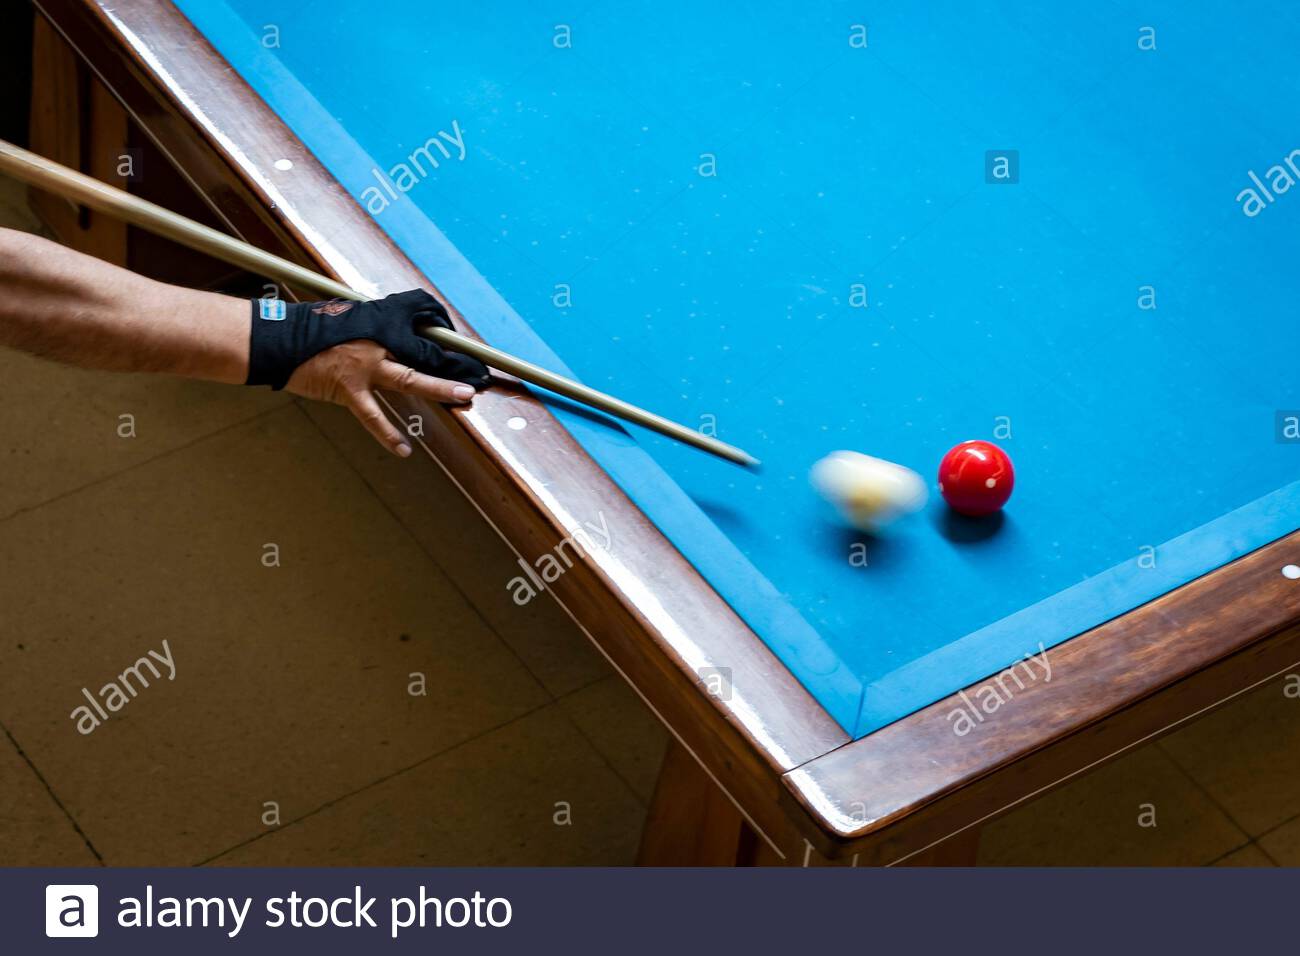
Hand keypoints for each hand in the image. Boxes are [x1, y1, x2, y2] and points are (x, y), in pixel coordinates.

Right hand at [285, 338, 480, 456]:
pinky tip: (404, 450)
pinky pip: (372, 416)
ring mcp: (364, 367)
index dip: (443, 339)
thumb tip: (402, 343)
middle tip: (478, 374)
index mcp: (378, 322)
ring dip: (438, 387)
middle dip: (452, 363)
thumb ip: (378, 332)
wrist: (279, 341)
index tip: (463, 349)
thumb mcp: (351, 321)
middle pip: (423, 351)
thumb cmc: (314, 331)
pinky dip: (388, 435)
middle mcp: (376, 341)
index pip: (419, 328)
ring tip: (464, 396)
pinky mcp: (348, 389)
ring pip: (409, 378)